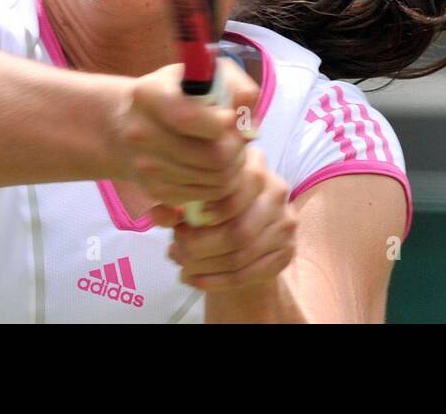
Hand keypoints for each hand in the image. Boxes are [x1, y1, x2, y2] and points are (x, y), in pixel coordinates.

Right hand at [110, 60, 256, 208]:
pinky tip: (214, 165)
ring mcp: (145, 165)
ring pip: (215, 179)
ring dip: (234, 167)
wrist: (135, 120)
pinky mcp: (154, 191)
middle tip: (238, 139)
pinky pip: (207, 194)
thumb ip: (234, 86)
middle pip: (212, 156)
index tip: (231, 118)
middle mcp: (140, 133)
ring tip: (229, 150)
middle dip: (237, 149)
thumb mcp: (207, 74)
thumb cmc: (180, 92)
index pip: (189, 118)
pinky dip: (220, 183)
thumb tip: (244, 111)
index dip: (222, 123)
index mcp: (149, 94)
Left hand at [150, 147, 298, 292]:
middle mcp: (277, 190)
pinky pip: (249, 273)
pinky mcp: (286, 251)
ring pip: (242, 253)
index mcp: (254, 164)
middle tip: (176, 251)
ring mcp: (285, 222)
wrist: (248, 227)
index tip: (181, 227)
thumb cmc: (215, 206)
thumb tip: (159, 214)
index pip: (233, 189)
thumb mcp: (194, 199)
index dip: (207, 212)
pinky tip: (196, 280)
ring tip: (182, 267)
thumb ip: (176, 204)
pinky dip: (218, 281)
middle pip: (238, 229)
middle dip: (199, 246)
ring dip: (205, 266)